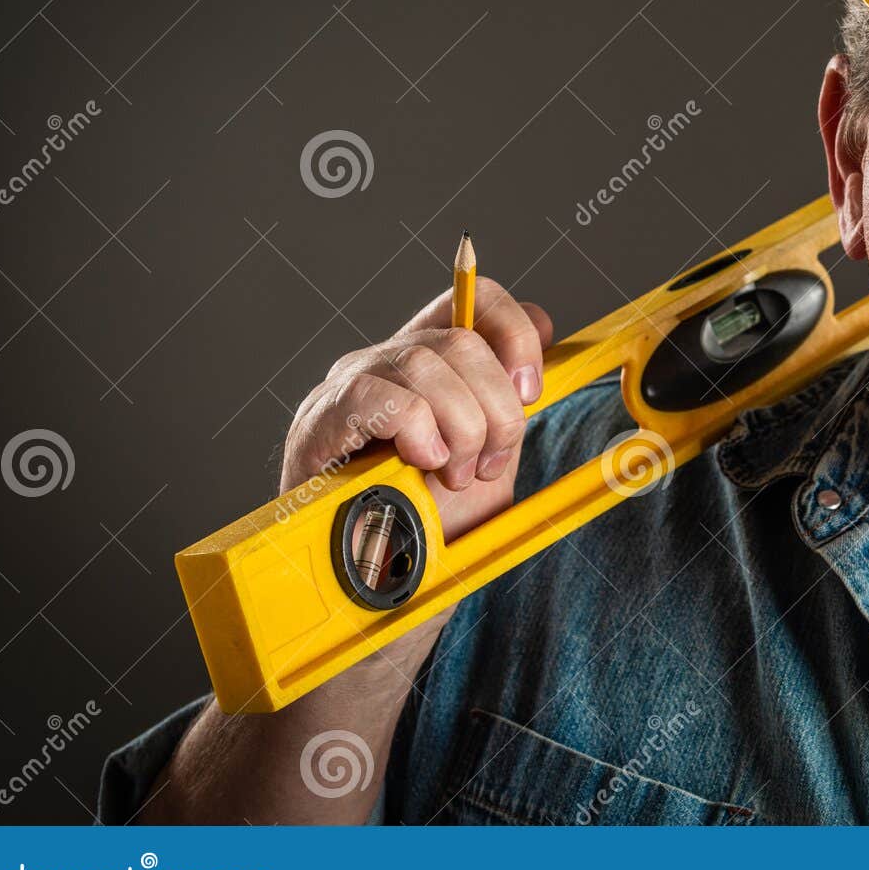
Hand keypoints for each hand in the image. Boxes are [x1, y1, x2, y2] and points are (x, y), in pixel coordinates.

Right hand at [281, 277, 553, 542]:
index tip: (530, 394)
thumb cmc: (423, 511)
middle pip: (463, 341)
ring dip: (459, 430)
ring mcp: (352, 380)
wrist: (365, 571)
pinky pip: (383, 397)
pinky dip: (417, 432)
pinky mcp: (323, 416)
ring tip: (453, 473)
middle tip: (488, 463)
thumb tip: (545, 325)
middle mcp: (389, 357)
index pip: (477, 298)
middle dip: (496, 409)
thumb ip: (509, 394)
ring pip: (428, 367)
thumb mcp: (485, 449)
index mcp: (431, 357)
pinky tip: (421, 463)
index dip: (516, 334)